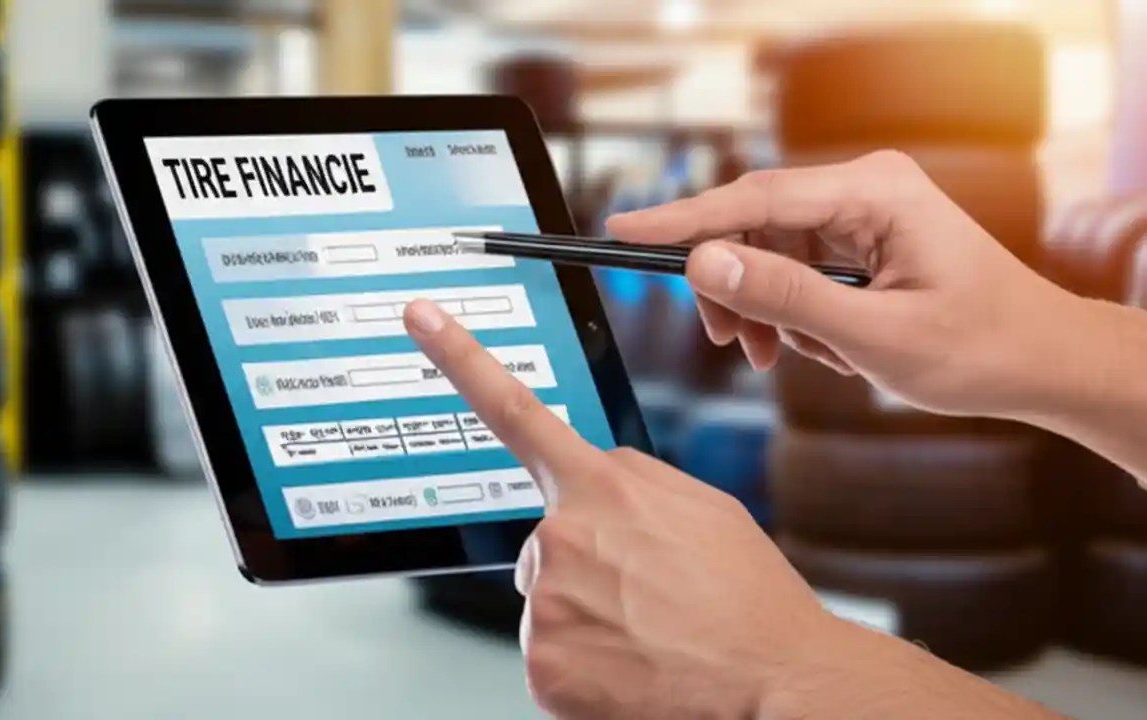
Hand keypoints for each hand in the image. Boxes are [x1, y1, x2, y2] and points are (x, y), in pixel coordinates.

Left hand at [403, 298, 849, 718]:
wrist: (778, 681)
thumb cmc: (748, 597)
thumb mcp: (701, 506)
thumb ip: (631, 478)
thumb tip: (592, 476)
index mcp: (602, 485)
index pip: (513, 408)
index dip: (458, 356)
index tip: (420, 317)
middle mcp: (561, 535)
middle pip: (546, 541)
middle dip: (585, 563)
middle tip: (646, 593)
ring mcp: (547, 603)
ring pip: (547, 601)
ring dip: (586, 617)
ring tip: (649, 633)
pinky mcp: (543, 666)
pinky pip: (550, 657)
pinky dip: (583, 667)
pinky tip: (631, 667)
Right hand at [606, 150, 1084, 420]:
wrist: (1041, 363)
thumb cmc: (979, 348)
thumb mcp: (873, 334)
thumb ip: (784, 296)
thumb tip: (704, 262)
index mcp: (875, 192)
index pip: (754, 197)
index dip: (681, 219)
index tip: (621, 230)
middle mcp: (864, 189)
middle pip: (753, 225)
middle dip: (733, 287)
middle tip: (733, 344)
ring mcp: (862, 213)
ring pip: (768, 252)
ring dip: (762, 309)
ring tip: (780, 357)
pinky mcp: (861, 241)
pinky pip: (794, 269)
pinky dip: (787, 312)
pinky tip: (812, 348)